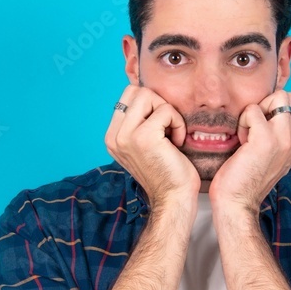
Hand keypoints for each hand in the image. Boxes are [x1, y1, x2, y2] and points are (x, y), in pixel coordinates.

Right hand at [104, 85, 199, 210]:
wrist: (173, 199)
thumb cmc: (167, 173)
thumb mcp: (145, 145)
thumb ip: (139, 123)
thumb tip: (148, 95)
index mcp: (112, 137)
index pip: (127, 96)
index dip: (150, 104)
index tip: (160, 126)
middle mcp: (114, 136)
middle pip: (135, 91)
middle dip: (157, 103)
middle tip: (166, 127)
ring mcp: (126, 136)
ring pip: (148, 95)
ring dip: (167, 112)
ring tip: (171, 134)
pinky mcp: (143, 137)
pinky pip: (165, 110)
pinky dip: (178, 123)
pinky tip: (177, 142)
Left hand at [208, 90, 290, 215]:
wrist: (237, 204)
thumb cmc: (244, 181)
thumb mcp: (267, 156)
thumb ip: (273, 136)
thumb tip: (263, 113)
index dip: (271, 109)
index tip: (258, 131)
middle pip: (287, 96)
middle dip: (266, 105)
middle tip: (253, 129)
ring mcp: (283, 140)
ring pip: (276, 97)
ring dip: (256, 112)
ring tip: (247, 136)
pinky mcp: (266, 140)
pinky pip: (253, 110)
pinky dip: (243, 121)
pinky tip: (240, 141)